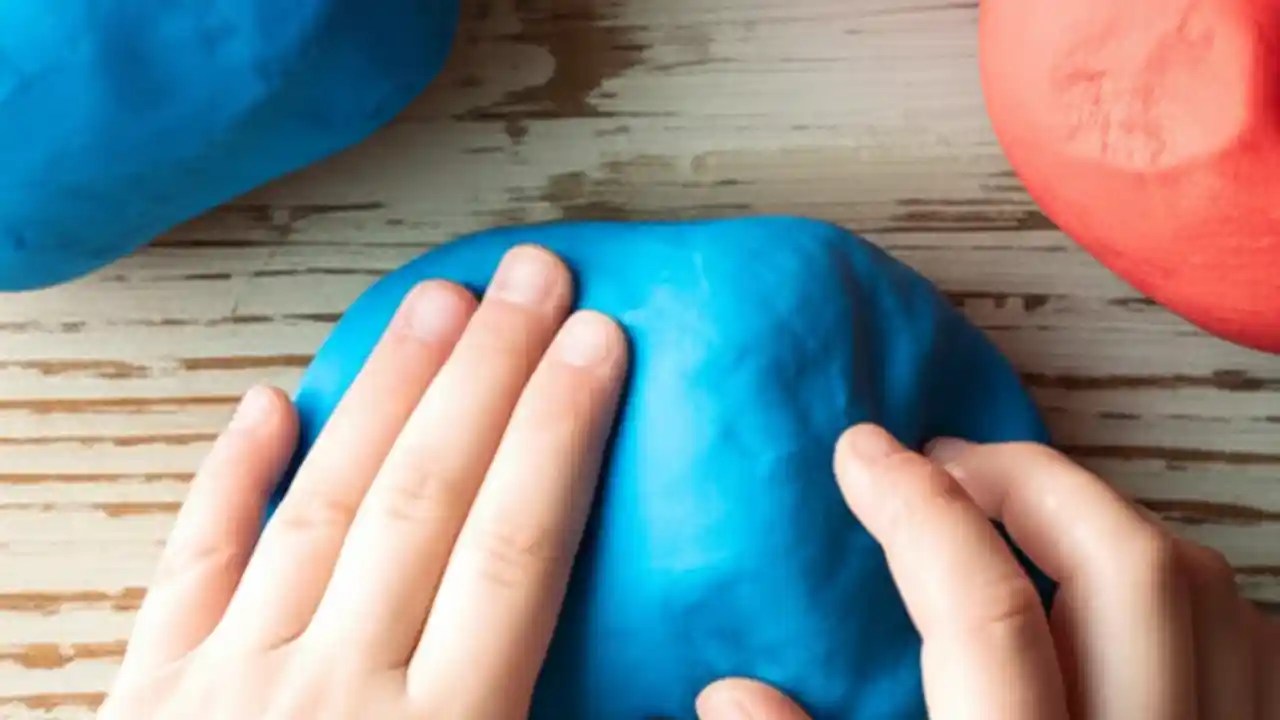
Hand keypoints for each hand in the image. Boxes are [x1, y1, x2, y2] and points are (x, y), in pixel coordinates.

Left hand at [101, 246, 628, 717]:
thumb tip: (680, 680)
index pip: (517, 548)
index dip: (560, 430)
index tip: (596, 340)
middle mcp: (339, 691)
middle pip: (426, 496)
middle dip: (488, 373)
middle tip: (531, 279)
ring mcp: (233, 683)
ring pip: (324, 504)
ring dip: (389, 392)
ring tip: (438, 304)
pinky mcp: (153, 694)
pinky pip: (194, 562)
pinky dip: (228, 477)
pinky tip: (265, 404)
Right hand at [698, 425, 1279, 718]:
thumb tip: (729, 693)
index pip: (984, 610)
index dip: (915, 509)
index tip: (862, 452)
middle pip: (1124, 568)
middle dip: (1026, 480)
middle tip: (948, 464)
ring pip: (1205, 592)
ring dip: (1107, 519)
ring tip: (1024, 512)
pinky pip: (1258, 652)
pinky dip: (1189, 593)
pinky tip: (1124, 594)